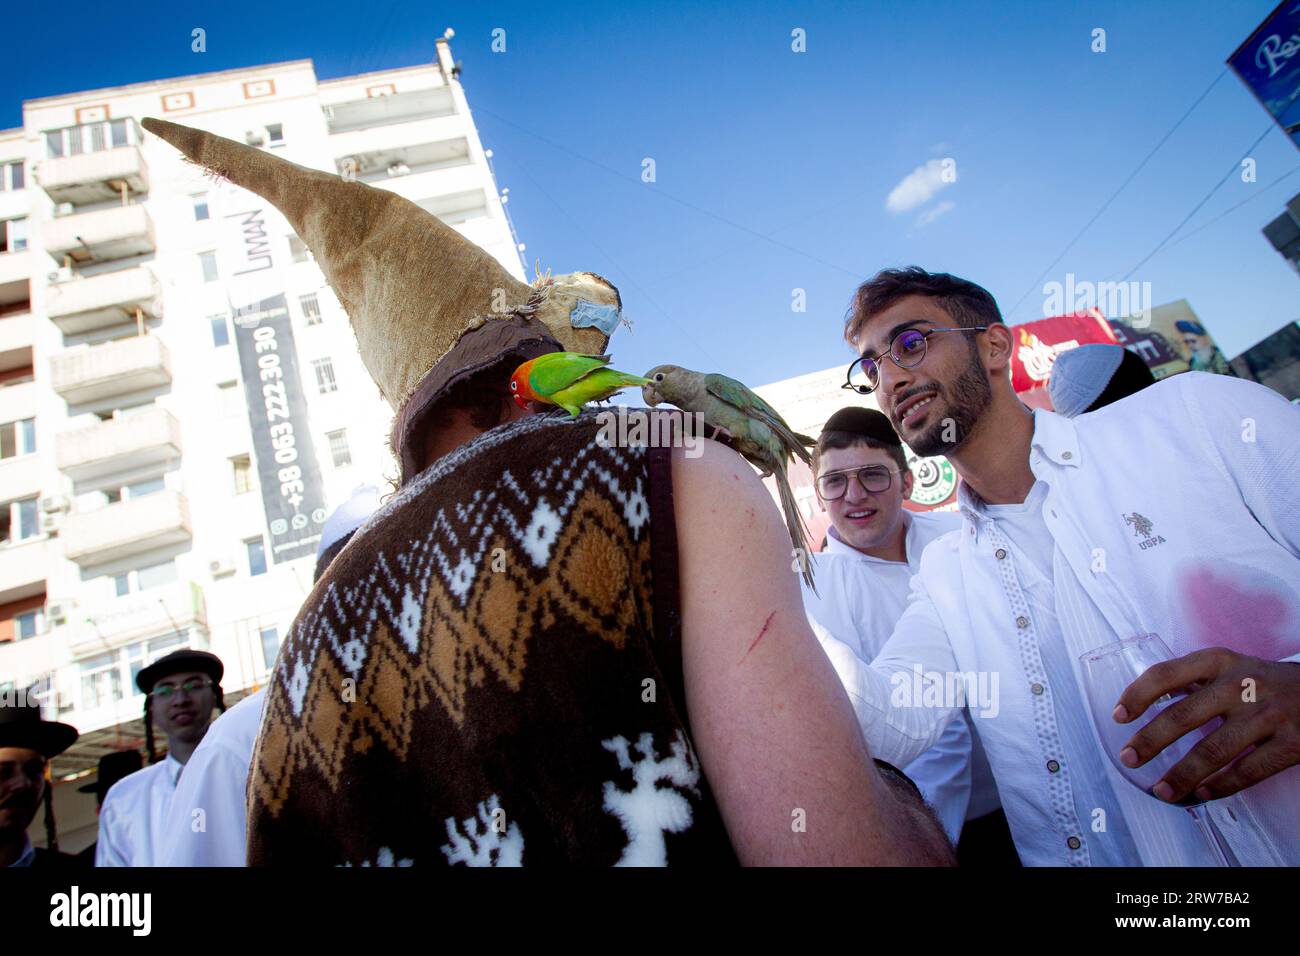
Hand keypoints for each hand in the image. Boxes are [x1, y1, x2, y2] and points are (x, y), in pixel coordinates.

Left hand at [1113, 647, 1299, 802]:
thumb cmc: (1260, 681)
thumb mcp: (1228, 667)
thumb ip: (1190, 679)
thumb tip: (1140, 700)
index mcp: (1219, 662)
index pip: (1166, 674)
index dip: (1138, 695)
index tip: (1118, 716)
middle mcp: (1241, 685)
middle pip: (1184, 716)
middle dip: (1150, 741)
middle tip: (1129, 758)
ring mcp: (1268, 715)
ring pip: (1214, 750)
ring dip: (1181, 774)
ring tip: (1161, 790)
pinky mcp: (1292, 744)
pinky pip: (1249, 771)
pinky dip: (1221, 785)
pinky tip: (1201, 793)